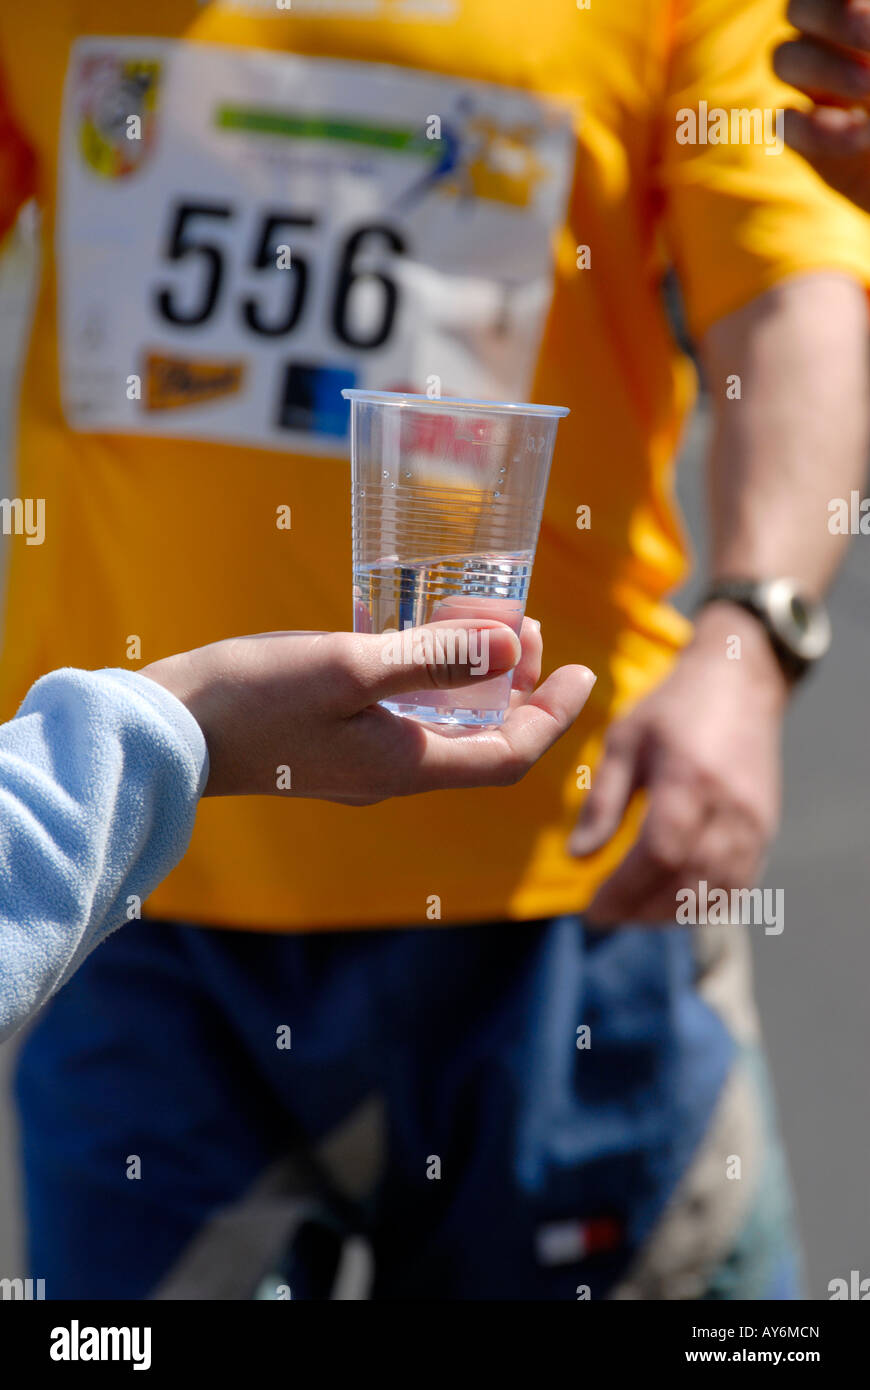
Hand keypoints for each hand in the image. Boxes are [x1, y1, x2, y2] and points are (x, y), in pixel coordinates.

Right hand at [142, 618, 595, 801]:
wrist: (169, 733)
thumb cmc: (253, 698)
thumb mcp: (350, 666)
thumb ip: (433, 656)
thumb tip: (515, 645)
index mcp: (406, 765)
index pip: (509, 756)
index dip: (554, 717)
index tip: (585, 671)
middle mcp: (392, 774)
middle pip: (482, 742)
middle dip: (519, 689)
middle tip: (533, 631)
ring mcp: (361, 764)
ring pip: (446, 730)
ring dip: (477, 684)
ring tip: (489, 628)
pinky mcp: (332, 745)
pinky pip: (407, 721)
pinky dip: (433, 686)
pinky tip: (422, 646)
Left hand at [568, 604, 786, 923]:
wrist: (739, 682)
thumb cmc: (673, 708)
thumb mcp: (625, 741)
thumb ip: (603, 801)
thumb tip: (577, 856)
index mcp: (689, 780)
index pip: (658, 854)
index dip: (625, 890)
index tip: (593, 909)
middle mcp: (729, 808)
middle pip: (687, 882)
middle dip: (641, 909)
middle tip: (607, 914)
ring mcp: (754, 823)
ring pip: (714, 892)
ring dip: (670, 913)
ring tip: (634, 912)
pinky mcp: (765, 830)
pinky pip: (739, 886)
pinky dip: (704, 904)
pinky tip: (672, 902)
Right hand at [774, 0, 869, 212]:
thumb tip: (866, 35)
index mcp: (862, 15)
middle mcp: (837, 42)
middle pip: (801, 8)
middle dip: (835, 18)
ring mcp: (819, 89)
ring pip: (785, 57)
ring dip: (824, 69)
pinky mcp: (808, 140)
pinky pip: (784, 123)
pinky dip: (813, 129)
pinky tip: (860, 138)